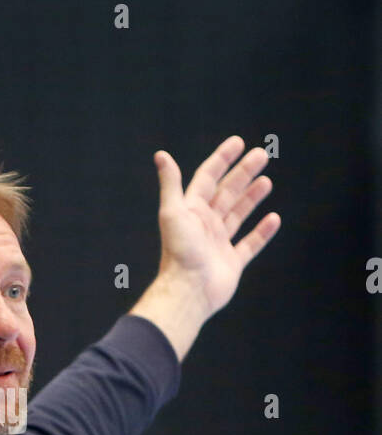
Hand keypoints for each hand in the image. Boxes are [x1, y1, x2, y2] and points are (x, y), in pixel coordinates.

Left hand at [153, 137, 280, 316]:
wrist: (189, 291)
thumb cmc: (180, 252)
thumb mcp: (173, 212)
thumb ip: (170, 183)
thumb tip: (161, 155)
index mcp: (192, 211)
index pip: (208, 178)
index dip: (222, 159)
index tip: (238, 143)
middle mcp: (205, 225)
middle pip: (227, 192)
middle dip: (243, 173)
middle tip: (262, 155)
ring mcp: (218, 244)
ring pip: (238, 215)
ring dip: (251, 197)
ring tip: (267, 181)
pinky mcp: (231, 263)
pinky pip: (250, 244)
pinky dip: (262, 232)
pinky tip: (274, 219)